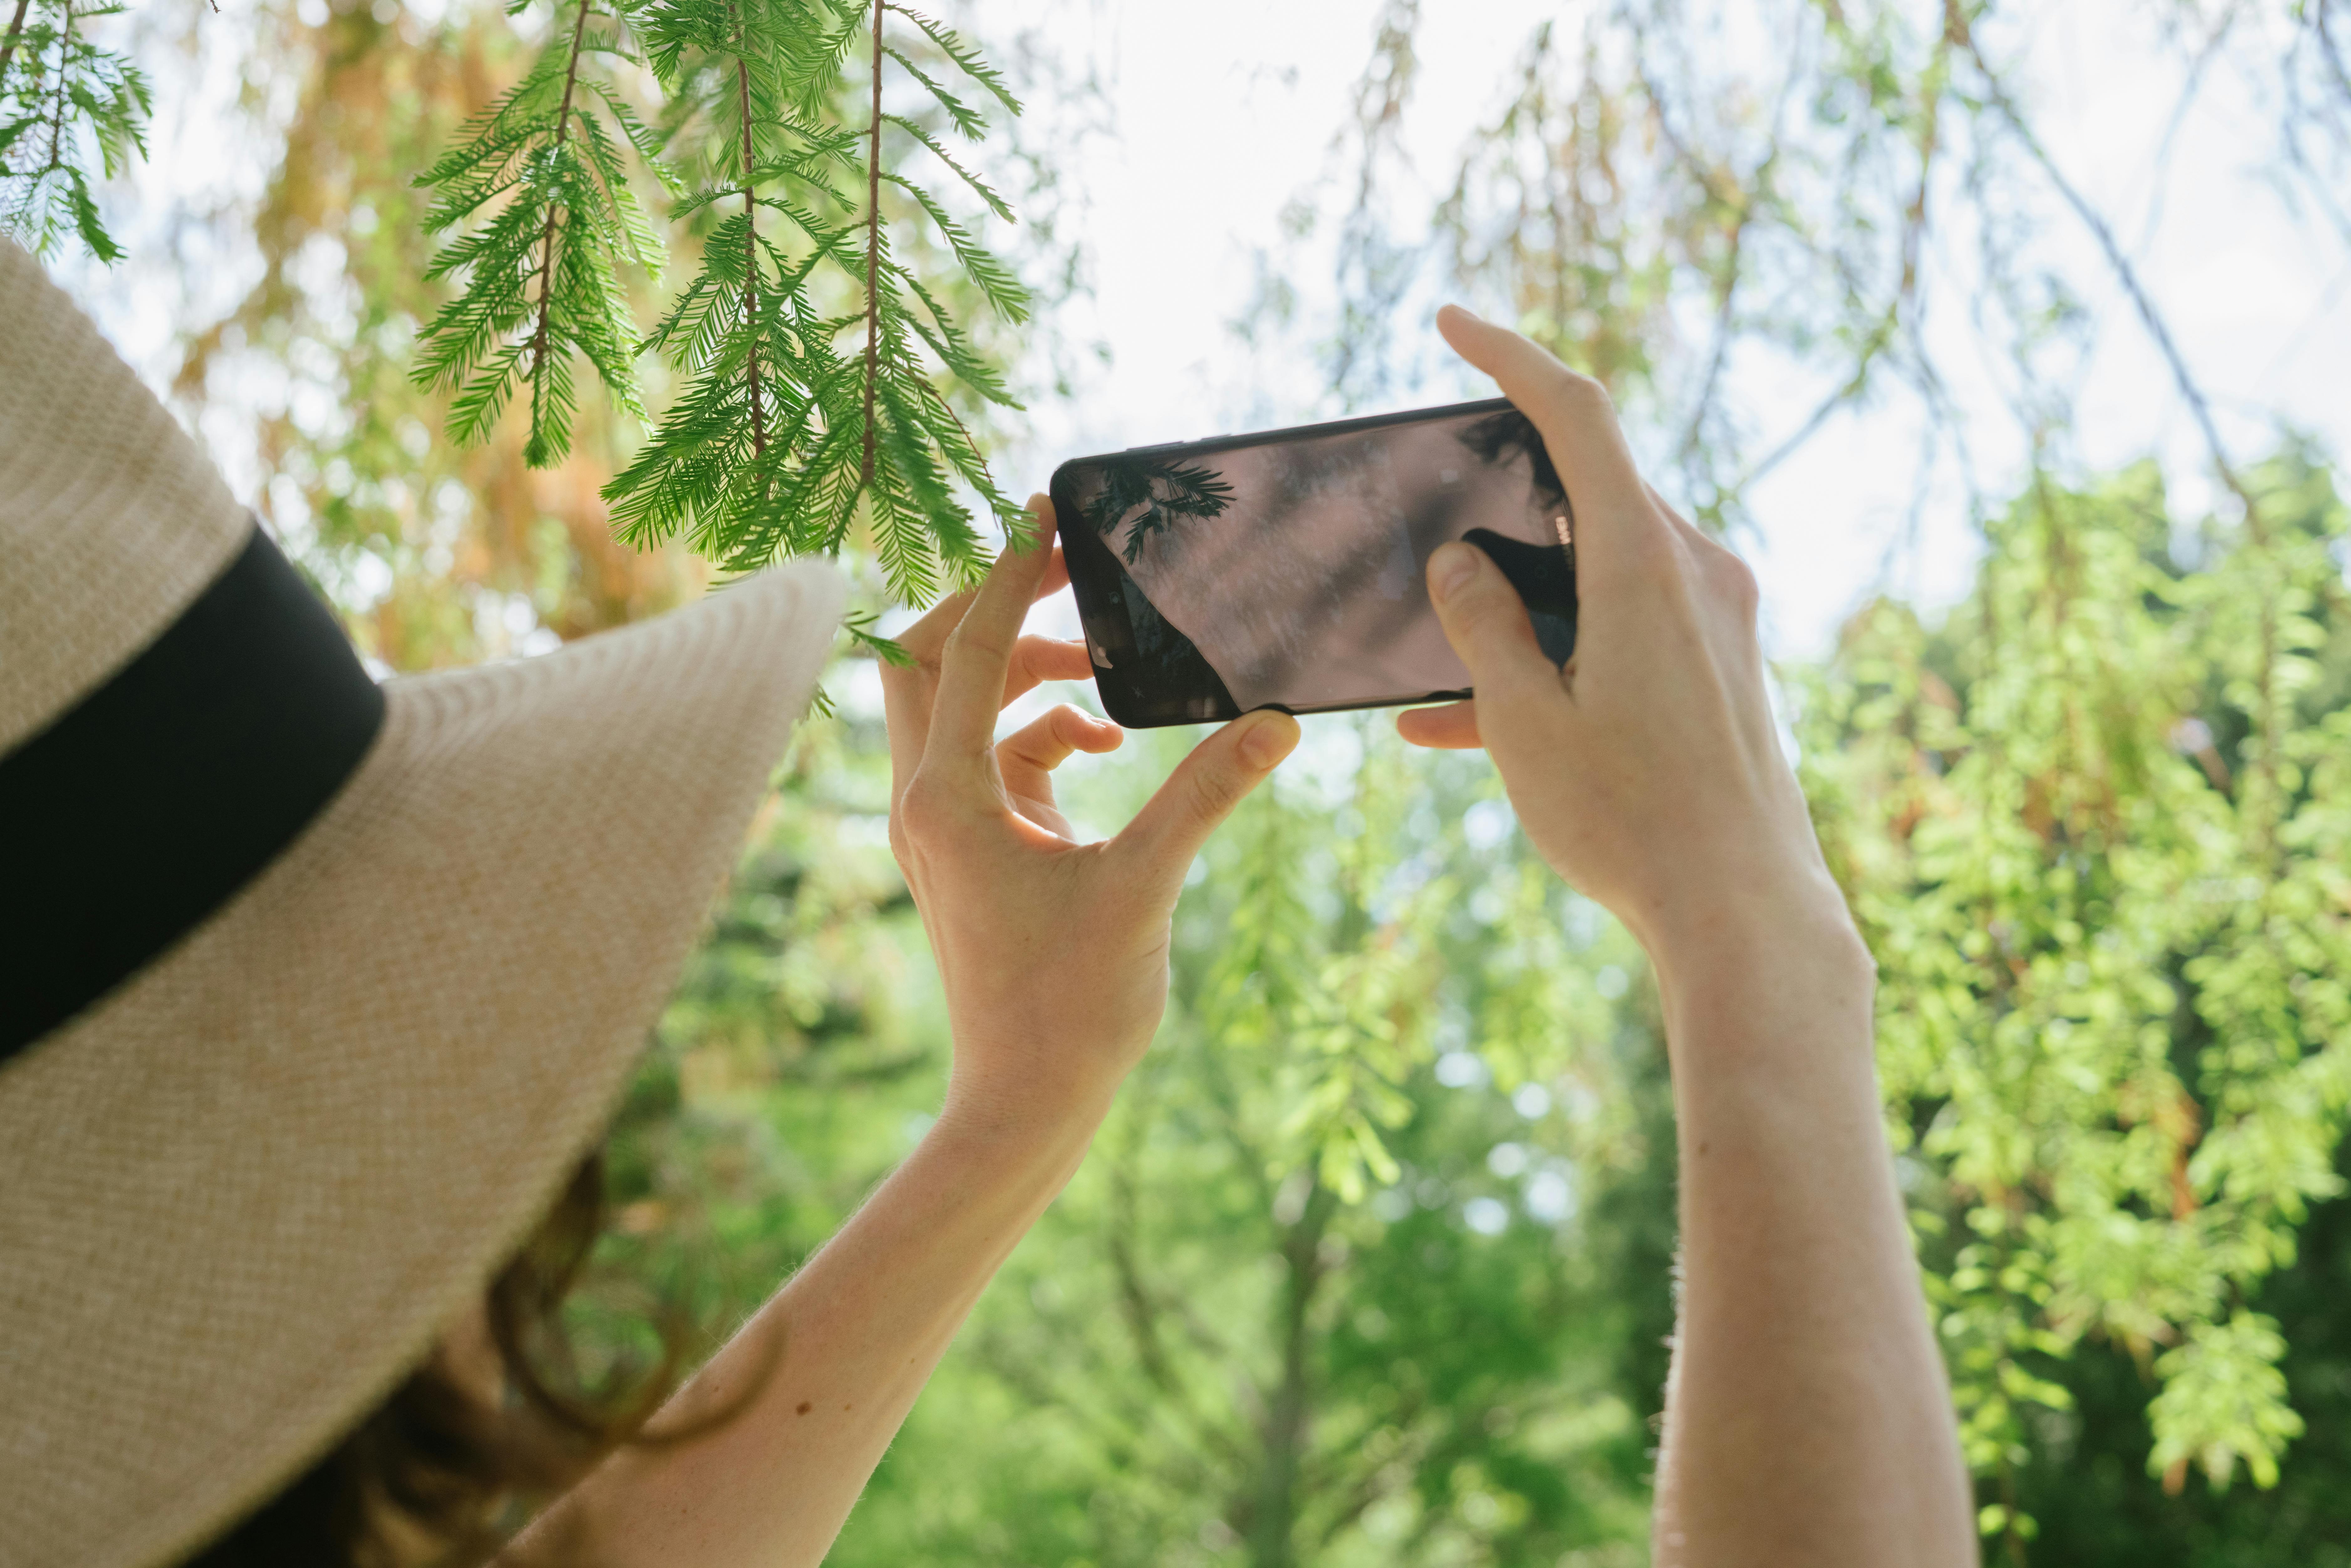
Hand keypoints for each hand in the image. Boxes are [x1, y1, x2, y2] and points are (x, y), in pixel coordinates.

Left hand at [881, 496, 1300, 1137]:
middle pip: (926, 662)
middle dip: (993, 610)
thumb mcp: (1147, 888)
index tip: (1042, 515)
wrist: (1027, 1100)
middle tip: (1067, 576)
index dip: (1006, 577)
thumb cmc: (1071, 1008)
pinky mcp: (971, 849)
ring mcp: (943, 827)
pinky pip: (995, 759)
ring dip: (1025, 675)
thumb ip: (1204, 797)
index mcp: (947, 801)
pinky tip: (1111, 747)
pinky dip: (1043, 734)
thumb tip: (1275, 723)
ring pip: (958, 708)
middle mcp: (926, 804)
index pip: (962, 653)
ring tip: (1109, 672)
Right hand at [1399, 306, 1859, 977]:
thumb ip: (1484, 629)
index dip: (1512, 356)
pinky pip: (1622, 632)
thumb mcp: (1526, 721)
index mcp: (1647, 562)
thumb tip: (1459, 566)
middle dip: (1502, 513)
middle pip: (1588, 495)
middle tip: (1433, 539)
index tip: (1455, 324)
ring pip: (1596, 575)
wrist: (1744, 911)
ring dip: (1517, 612)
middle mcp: (1696, 571)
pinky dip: (1555, 659)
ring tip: (1435, 680)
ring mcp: (1717, 619)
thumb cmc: (1633, 818)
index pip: (1579, 413)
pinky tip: (1467, 727)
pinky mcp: (1721, 666)